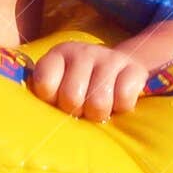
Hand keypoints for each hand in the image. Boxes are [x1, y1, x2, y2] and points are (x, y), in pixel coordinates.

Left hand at [29, 41, 147, 122]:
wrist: (120, 67)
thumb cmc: (81, 84)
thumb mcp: (58, 84)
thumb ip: (47, 96)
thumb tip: (39, 120)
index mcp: (58, 55)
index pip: (45, 84)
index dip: (51, 100)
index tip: (57, 100)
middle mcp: (81, 52)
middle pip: (71, 98)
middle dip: (76, 111)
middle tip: (81, 107)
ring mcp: (108, 58)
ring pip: (98, 103)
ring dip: (98, 113)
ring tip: (98, 106)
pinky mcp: (133, 68)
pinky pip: (124, 100)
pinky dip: (121, 108)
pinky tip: (117, 100)